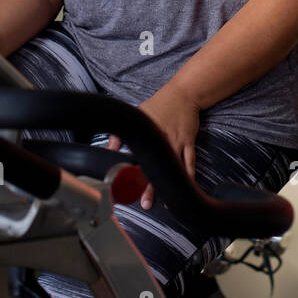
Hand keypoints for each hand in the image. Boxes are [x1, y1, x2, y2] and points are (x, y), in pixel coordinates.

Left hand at [108, 85, 199, 209]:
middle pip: (155, 168)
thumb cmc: (160, 104)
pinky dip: (189, 176)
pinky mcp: (189, 142)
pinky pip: (190, 162)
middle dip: (150, 188)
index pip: (137, 158)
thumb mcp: (137, 114)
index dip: (131, 174)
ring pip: (173, 169)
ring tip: (167, 203)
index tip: (126, 188)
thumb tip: (107, 150)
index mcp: (147, 135)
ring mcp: (177, 142)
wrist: (184, 94)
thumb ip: (121, 134)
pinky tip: (187, 188)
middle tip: (145, 204)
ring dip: (170, 186)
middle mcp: (162, 140)